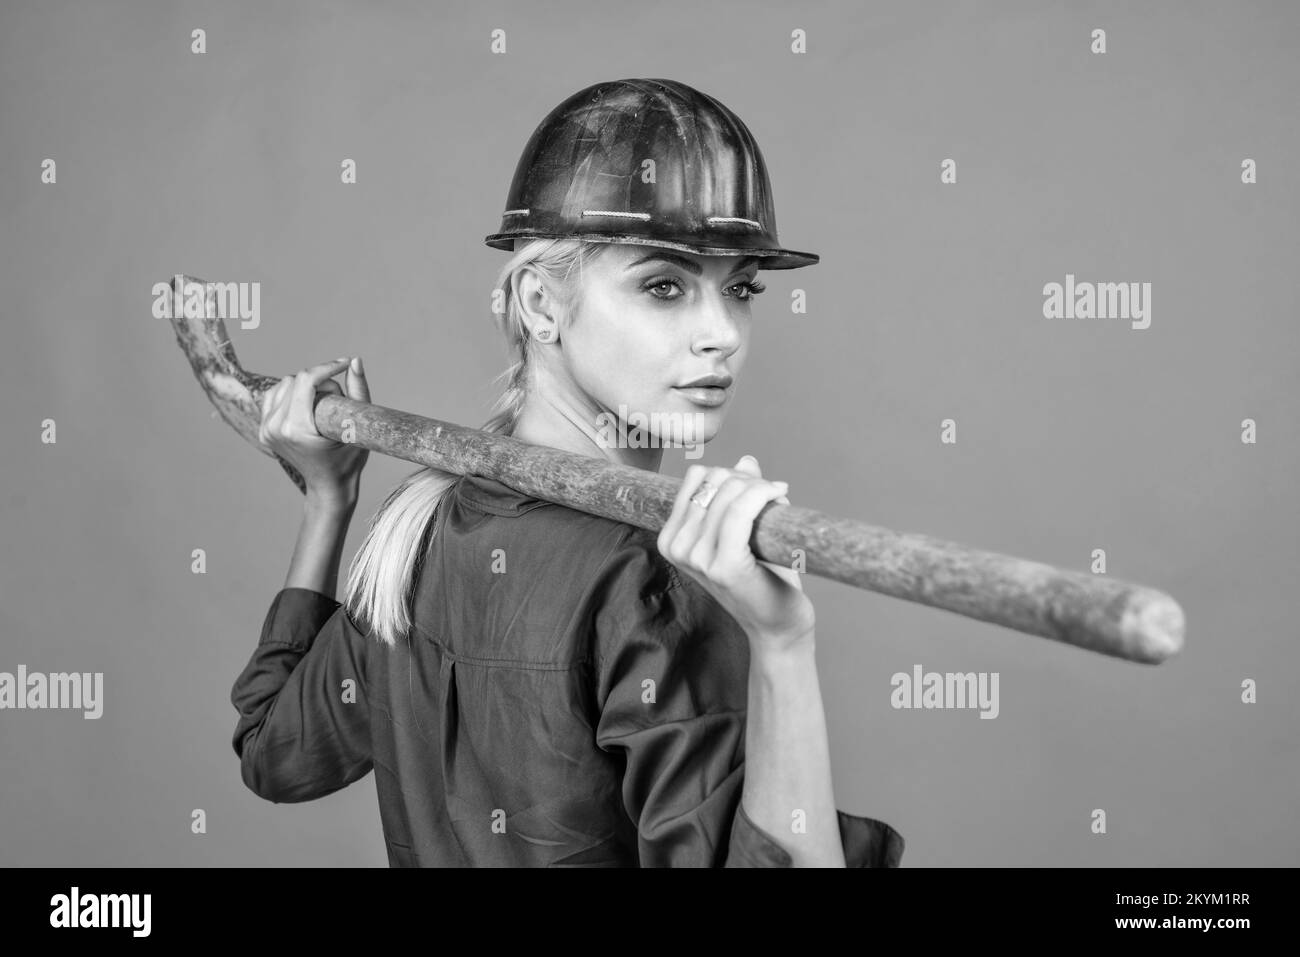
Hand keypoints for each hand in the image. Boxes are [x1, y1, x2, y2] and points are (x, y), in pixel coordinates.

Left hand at [258, 356, 370, 505]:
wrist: (328, 486)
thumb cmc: (348, 460)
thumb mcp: (358, 426)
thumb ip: (358, 391)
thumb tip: (354, 361)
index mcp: (296, 428)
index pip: (305, 381)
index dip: (327, 367)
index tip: (344, 364)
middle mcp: (275, 428)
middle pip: (295, 380)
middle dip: (319, 380)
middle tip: (338, 397)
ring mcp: (265, 430)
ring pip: (282, 384)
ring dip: (304, 385)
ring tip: (322, 403)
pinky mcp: (263, 430)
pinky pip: (273, 396)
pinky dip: (290, 393)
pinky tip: (306, 403)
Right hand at [657, 455, 812, 656]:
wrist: (777, 623)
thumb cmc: (763, 578)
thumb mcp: (742, 531)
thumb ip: (739, 495)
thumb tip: (745, 460)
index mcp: (671, 538)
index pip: (696, 478)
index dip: (731, 473)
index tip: (755, 487)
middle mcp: (677, 547)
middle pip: (714, 480)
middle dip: (749, 480)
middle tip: (773, 495)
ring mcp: (697, 558)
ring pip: (729, 493)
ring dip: (761, 488)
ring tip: (778, 501)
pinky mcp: (724, 566)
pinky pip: (741, 511)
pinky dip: (764, 495)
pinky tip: (780, 496)